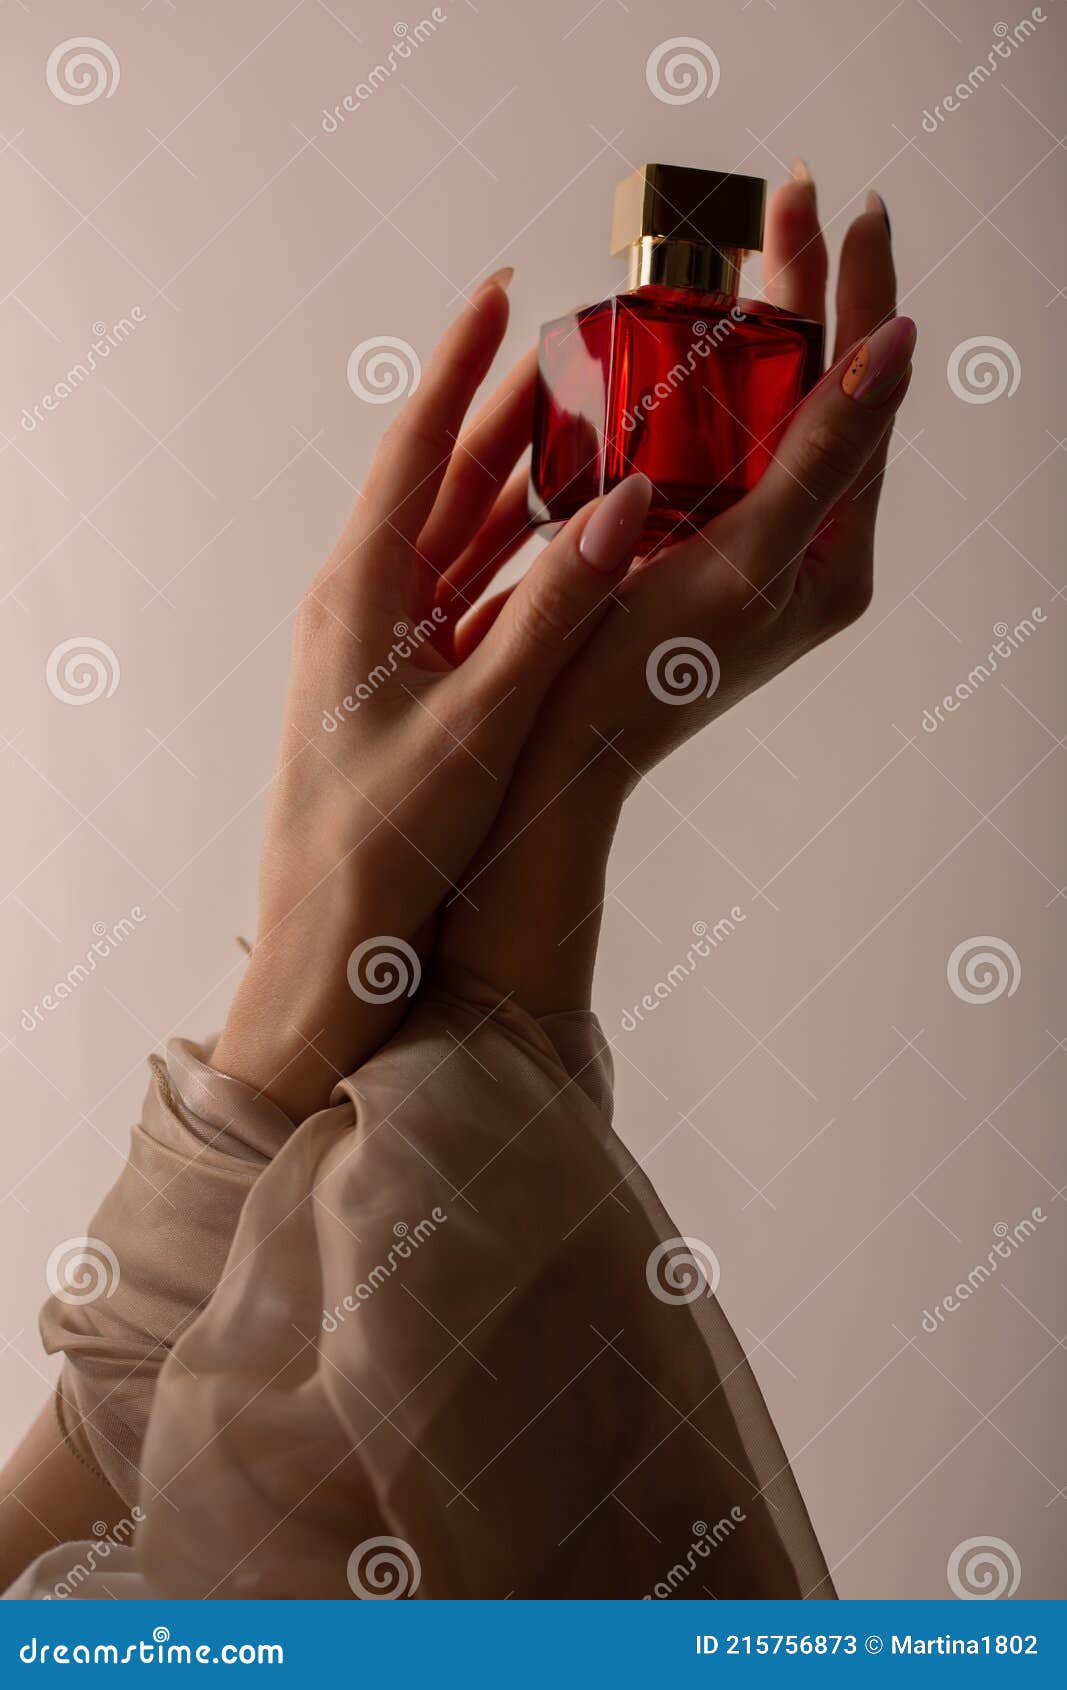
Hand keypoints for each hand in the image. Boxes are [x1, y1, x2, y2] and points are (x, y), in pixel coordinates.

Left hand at [211, 272, 652, 1117]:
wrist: (330, 938)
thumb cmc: (386, 838)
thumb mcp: (480, 716)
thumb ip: (556, 608)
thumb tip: (630, 505)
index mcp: (360, 589)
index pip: (415, 445)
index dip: (461, 363)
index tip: (501, 288)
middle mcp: (364, 601)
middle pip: (440, 481)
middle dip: (503, 412)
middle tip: (567, 348)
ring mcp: (382, 643)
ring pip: (458, 537)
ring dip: (517, 484)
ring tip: (582, 426)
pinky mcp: (404, 684)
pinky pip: (467, 596)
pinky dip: (517, 562)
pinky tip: (567, 546)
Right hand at [439, 182, 914, 1011]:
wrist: (555, 753)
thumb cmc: (646, 674)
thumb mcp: (754, 555)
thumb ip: (825, 453)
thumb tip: (901, 343)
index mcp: (835, 555)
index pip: (867, 396)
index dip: (858, 294)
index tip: (841, 207)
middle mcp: (804, 551)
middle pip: (819, 393)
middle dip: (805, 293)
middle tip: (780, 205)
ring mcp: (747, 551)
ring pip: (764, 412)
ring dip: (755, 327)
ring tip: (736, 254)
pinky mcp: (691, 553)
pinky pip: (713, 447)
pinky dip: (702, 384)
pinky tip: (674, 345)